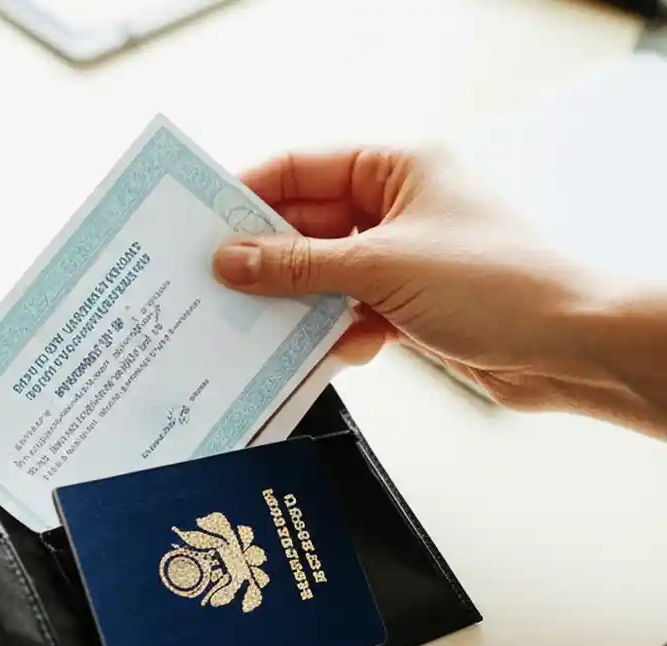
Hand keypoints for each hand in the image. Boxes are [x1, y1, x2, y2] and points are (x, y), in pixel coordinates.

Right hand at [212, 148, 666, 435]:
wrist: (573, 350)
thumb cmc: (495, 285)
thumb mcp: (380, 267)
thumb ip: (297, 266)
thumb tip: (228, 259)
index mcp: (397, 168)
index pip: (303, 168)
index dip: (249, 190)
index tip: (199, 219)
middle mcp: (398, 206)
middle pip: (307, 224)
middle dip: (264, 255)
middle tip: (209, 281)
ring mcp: (403, 257)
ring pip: (322, 273)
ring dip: (294, 300)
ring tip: (246, 323)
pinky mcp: (409, 305)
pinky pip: (347, 310)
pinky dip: (331, 330)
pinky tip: (321, 351)